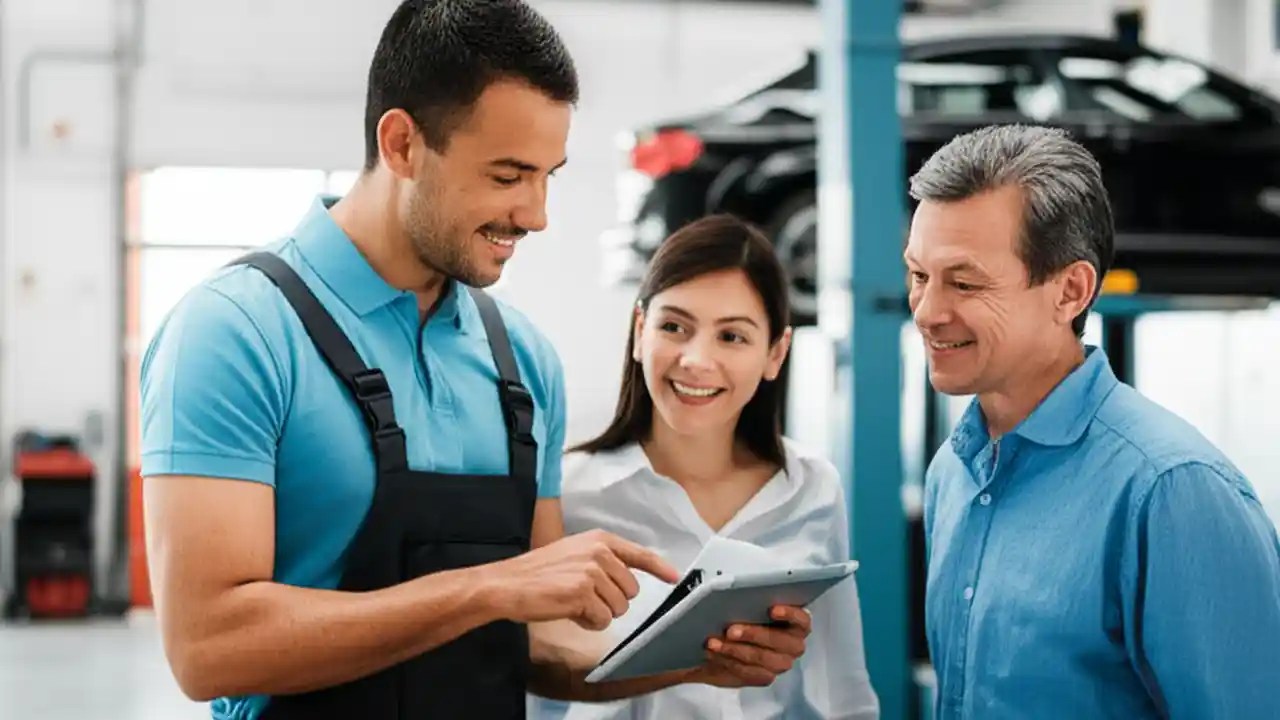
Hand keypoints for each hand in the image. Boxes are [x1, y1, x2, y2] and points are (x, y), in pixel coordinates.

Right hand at [485, 529, 679, 630]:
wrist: (507, 584)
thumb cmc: (537, 573)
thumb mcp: (573, 554)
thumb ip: (601, 560)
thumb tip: (628, 580)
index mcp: (598, 540)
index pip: (639, 554)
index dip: (659, 567)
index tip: (674, 576)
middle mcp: (599, 552)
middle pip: (631, 590)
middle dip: (612, 601)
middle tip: (583, 597)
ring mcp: (592, 572)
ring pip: (619, 607)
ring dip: (599, 613)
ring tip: (573, 603)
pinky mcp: (583, 593)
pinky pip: (602, 620)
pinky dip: (588, 622)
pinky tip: (569, 612)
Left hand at [690, 605, 811, 687]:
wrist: (726, 645)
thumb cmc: (743, 618)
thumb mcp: (749, 605)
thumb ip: (753, 601)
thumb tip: (741, 592)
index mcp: (796, 623)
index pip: (802, 619)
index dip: (790, 614)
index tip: (772, 609)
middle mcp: (792, 644)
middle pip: (779, 640)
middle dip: (753, 634)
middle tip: (731, 630)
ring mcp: (780, 662)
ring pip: (761, 658)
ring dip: (735, 650)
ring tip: (714, 643)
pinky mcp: (764, 676)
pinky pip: (749, 672)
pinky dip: (729, 661)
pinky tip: (715, 654)